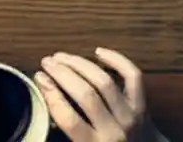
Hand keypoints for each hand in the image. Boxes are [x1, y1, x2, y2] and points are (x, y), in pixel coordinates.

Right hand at [36, 48, 167, 141]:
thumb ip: (67, 129)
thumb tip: (46, 96)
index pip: (68, 118)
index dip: (51, 93)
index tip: (39, 77)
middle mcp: (114, 130)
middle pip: (85, 94)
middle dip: (62, 73)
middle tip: (47, 62)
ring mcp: (130, 115)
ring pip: (104, 81)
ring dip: (80, 64)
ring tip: (62, 57)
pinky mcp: (142, 104)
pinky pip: (132, 76)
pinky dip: (117, 60)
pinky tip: (98, 52)